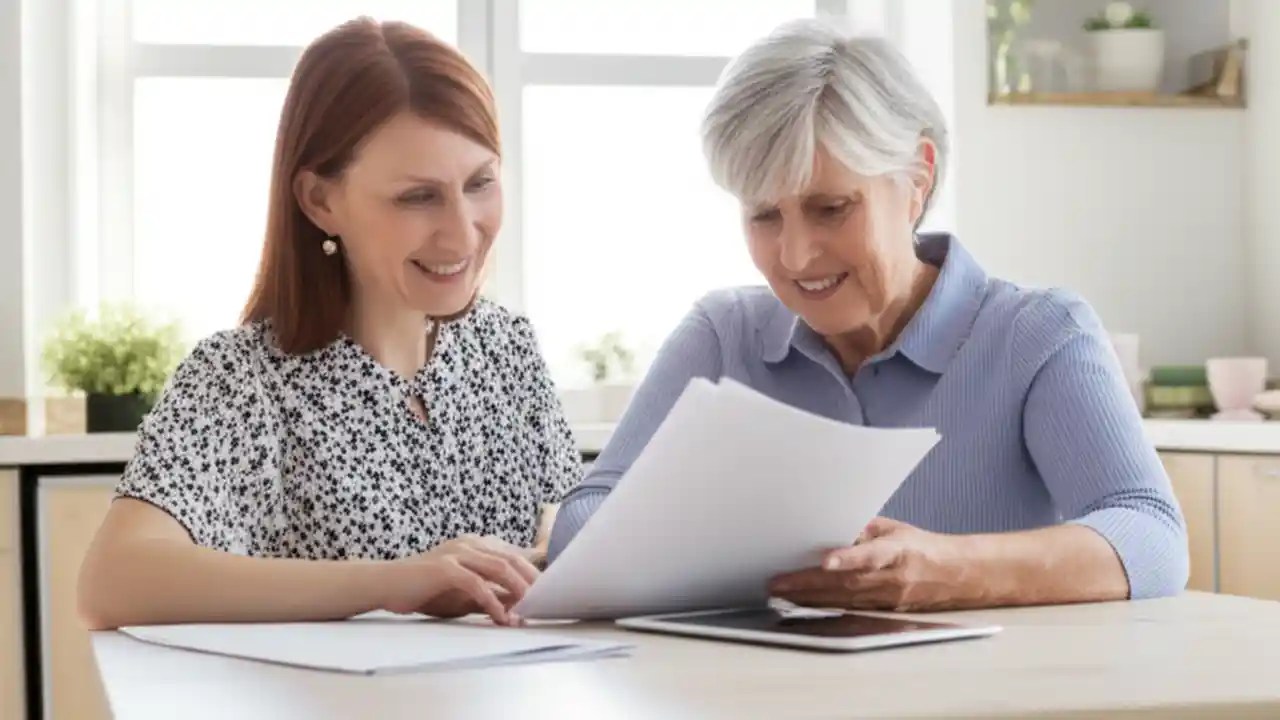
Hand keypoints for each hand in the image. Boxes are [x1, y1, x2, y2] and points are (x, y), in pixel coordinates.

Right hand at [379, 535, 540, 625]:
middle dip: (531, 582)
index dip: (532, 574)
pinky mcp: (445, 568)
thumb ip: (488, 595)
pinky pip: (476, 584)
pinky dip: (491, 601)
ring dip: (517, 591)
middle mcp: (469, 544)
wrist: (386, 585)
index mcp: (475, 546)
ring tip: (528, 611)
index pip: (512, 556)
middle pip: (512, 560)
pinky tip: (500, 616)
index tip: (547, 594)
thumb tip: (516, 606)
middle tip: (545, 603)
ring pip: (499, 568)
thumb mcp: (461, 594)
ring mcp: (457, 553)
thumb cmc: (424, 590)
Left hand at [768, 517, 975, 611]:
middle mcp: (892, 578)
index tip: (825, 562)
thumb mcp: (893, 529)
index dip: (848, 558)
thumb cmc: (920, 548)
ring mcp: (887, 598)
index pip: (871, 555)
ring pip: (843, 600)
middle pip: (846, 583)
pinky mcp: (883, 610)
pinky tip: (802, 604)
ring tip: (781, 593)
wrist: (954, 576)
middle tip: (778, 583)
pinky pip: (849, 608)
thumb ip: (862, 528)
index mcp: (897, 551)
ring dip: (810, 598)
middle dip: (808, 584)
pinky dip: (824, 606)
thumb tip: (829, 523)